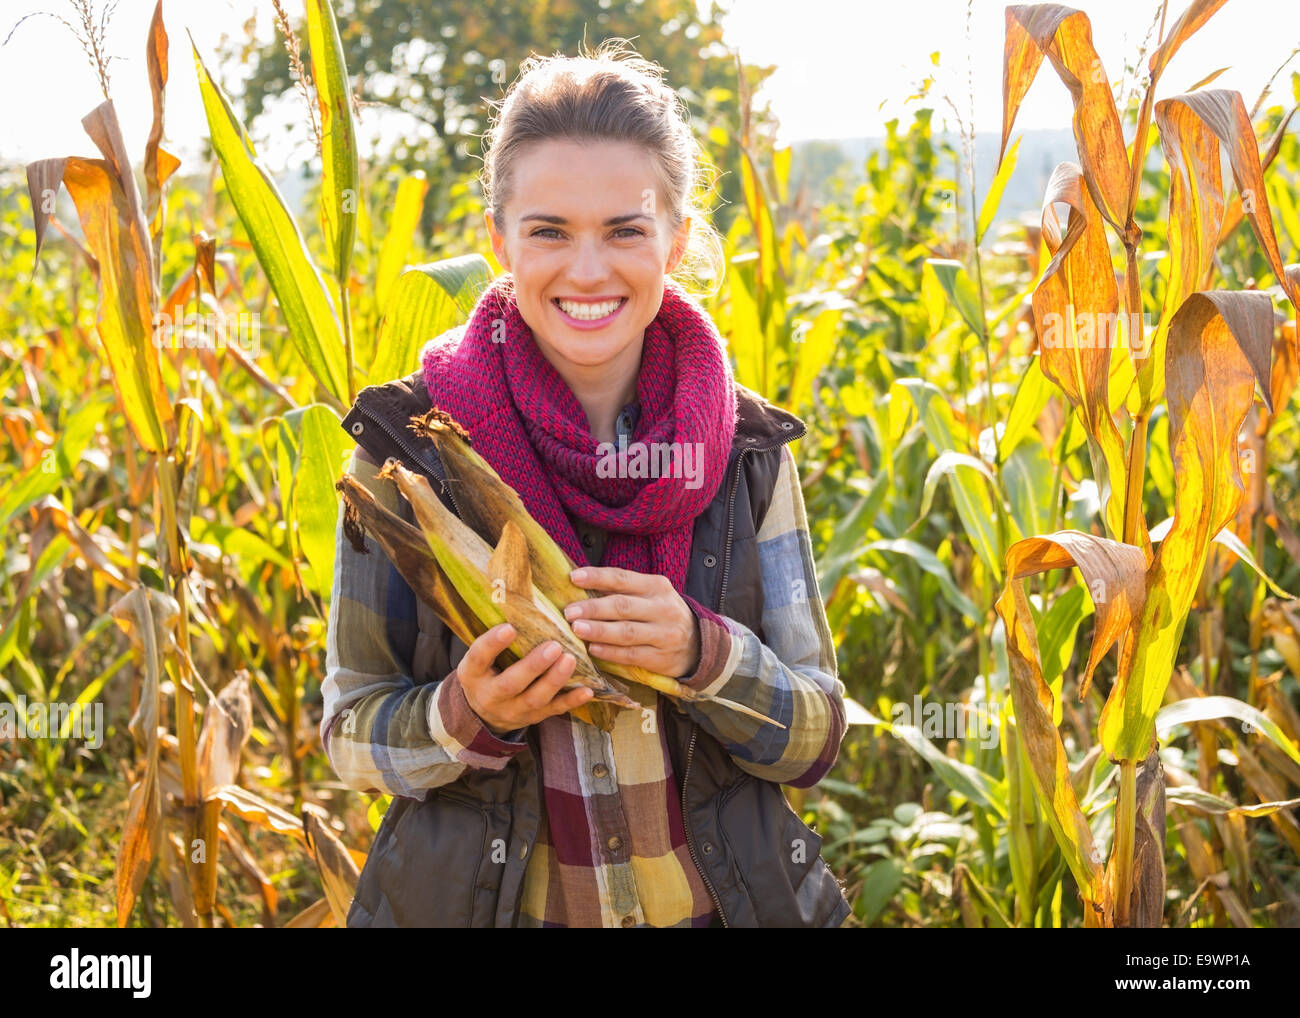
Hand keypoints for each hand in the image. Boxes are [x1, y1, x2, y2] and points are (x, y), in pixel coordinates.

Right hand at [457, 624, 593, 736]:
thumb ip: (495, 637)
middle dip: (533, 666)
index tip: (509, 627)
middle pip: (510, 684)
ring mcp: (513, 710)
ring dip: (554, 680)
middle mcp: (490, 695)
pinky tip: (587, 690)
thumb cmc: (486, 671)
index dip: (492, 644)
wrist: (485, 713)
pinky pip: (554, 710)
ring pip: (534, 699)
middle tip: (554, 646)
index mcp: (473, 674)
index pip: (478, 658)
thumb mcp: (480, 657)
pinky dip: (571, 701)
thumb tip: (517, 597)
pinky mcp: (533, 718)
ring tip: (570, 659)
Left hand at [563, 567, 700, 678]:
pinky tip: (593, 649)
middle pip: (623, 606)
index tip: (573, 578)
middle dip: (593, 608)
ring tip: (576, 629)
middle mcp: (662, 608)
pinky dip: (611, 652)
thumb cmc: (661, 614)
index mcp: (656, 586)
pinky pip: (632, 655)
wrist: (697, 644)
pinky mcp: (661, 657)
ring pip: (627, 632)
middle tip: (569, 611)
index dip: (597, 577)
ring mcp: (664, 634)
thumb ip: (622, 590)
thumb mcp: (650, 595)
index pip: (623, 578)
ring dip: (599, 630)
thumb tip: (580, 584)